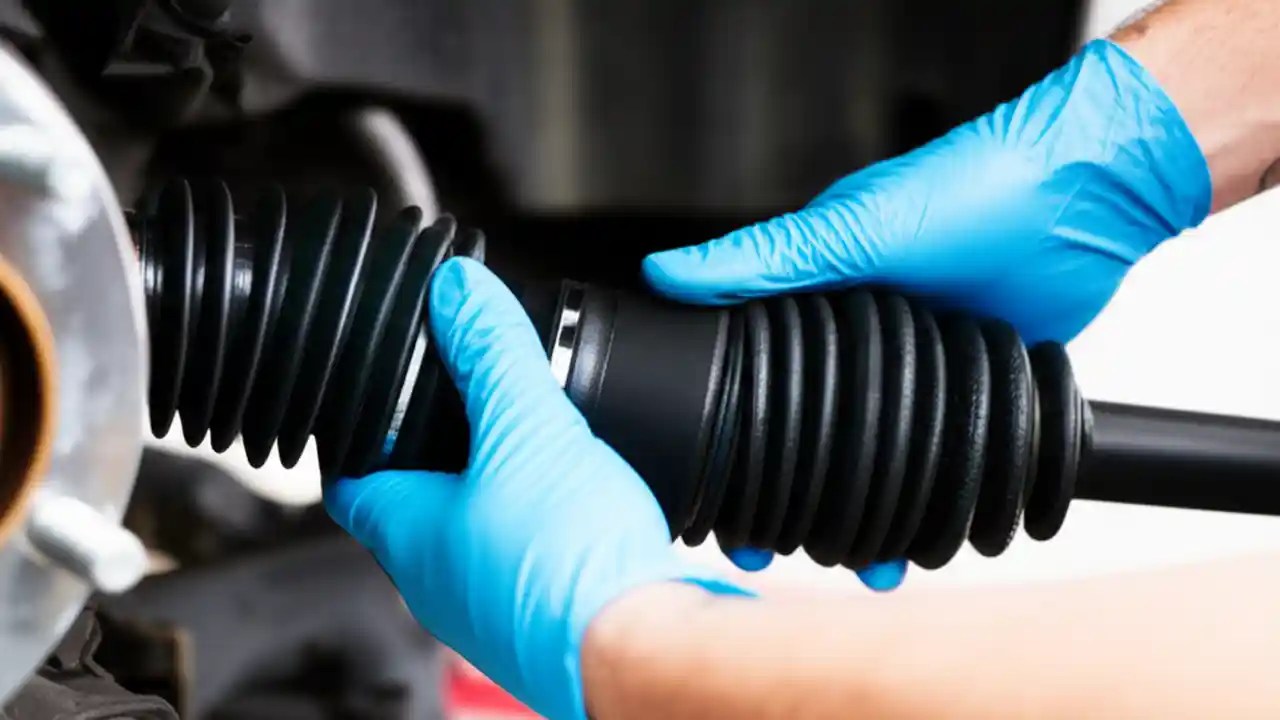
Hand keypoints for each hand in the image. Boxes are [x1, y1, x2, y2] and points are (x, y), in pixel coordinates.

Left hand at [325, 258, 745, 719]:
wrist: (648, 648)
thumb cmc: (572, 564)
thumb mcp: (529, 429)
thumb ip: (494, 352)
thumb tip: (459, 293)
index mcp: (411, 534)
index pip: (349, 477)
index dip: (357, 429)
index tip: (371, 396)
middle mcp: (439, 580)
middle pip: (412, 502)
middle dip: (434, 452)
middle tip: (466, 404)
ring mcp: (489, 605)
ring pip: (472, 532)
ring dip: (492, 490)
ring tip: (527, 446)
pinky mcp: (542, 617)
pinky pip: (525, 559)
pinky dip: (539, 526)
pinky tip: (577, 504)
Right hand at [643, 39, 1210, 583]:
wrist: (1089, 197)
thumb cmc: (972, 190)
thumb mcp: (855, 227)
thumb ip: (765, 258)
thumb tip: (663, 272)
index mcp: (820, 292)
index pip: (758, 371)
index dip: (733, 431)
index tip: (719, 493)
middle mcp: (862, 330)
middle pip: (816, 423)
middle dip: (803, 489)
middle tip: (782, 549)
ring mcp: (915, 359)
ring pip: (877, 447)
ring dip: (872, 503)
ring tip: (867, 561)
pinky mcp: (966, 378)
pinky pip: (936, 446)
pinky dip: (929, 488)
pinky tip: (923, 527)